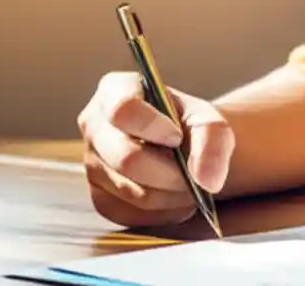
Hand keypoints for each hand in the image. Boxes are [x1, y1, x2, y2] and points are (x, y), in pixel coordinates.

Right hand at [77, 72, 235, 226]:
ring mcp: (91, 163)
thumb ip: (213, 142)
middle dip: (171, 173)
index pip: (122, 109)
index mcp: (114, 90)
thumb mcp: (208, 121)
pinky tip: (174, 197)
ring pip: (133, 191)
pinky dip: (164, 212)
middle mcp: (93, 125)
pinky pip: (132, 214)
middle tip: (193, 174)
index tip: (177, 137)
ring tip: (189, 184)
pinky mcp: (99, 197)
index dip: (152, 127)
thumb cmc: (189, 127)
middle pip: (127, 158)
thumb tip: (207, 180)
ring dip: (172, 195)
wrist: (181, 150)